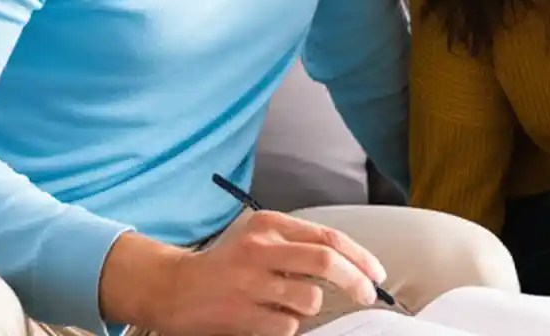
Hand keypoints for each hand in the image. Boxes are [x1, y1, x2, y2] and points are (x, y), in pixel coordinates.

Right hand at [100, 210, 386, 335]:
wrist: (173, 288)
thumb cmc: (226, 265)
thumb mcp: (260, 239)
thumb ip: (299, 245)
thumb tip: (354, 265)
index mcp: (268, 224)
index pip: (328, 237)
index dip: (360, 257)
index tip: (377, 274)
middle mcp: (260, 249)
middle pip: (327, 263)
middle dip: (357, 282)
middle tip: (368, 295)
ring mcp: (250, 282)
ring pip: (310, 300)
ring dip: (308, 308)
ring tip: (284, 304)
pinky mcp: (242, 314)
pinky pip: (287, 326)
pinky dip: (286, 326)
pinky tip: (264, 317)